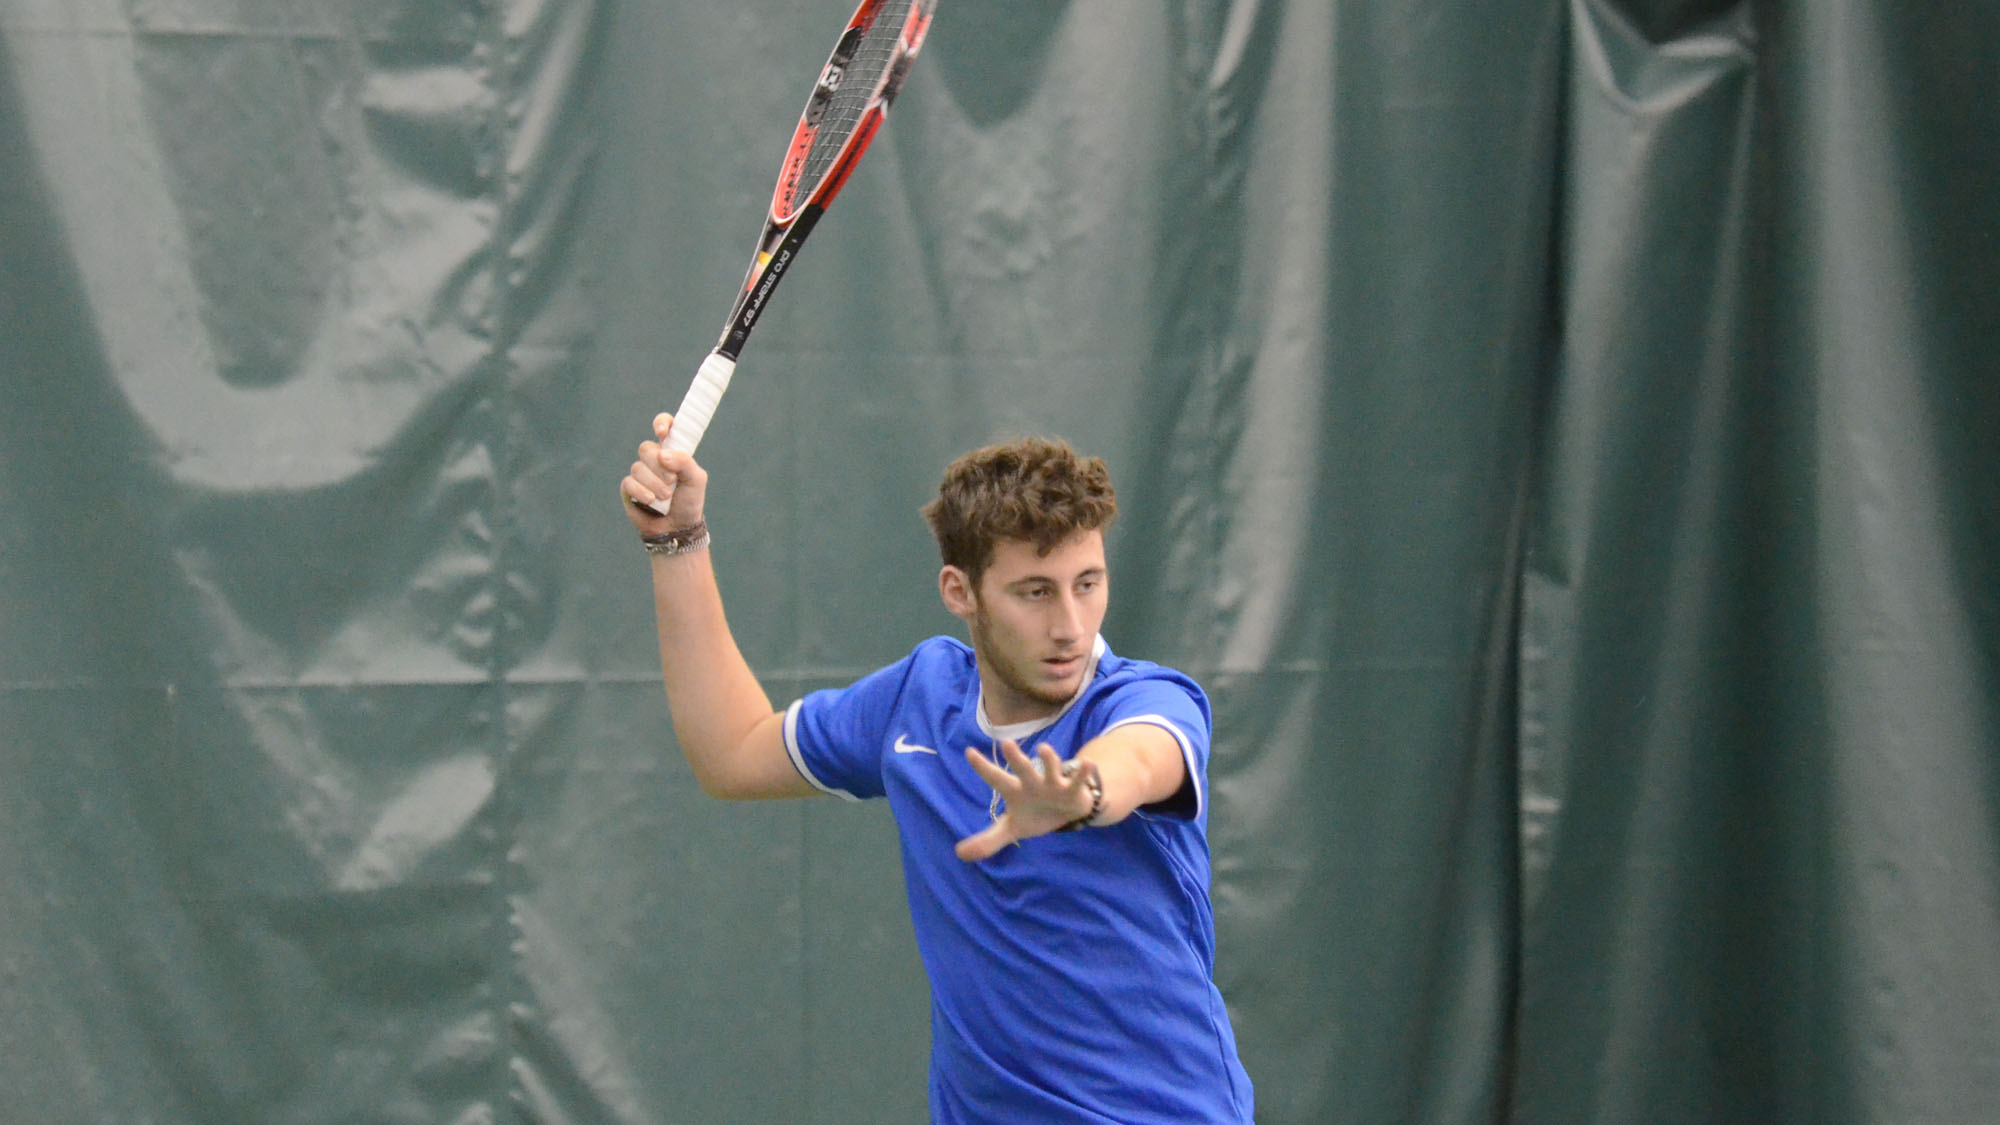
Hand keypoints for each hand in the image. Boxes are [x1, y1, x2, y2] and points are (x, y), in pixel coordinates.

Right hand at [621, 412, 708, 533]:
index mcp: (672, 451)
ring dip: (654, 483)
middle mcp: (654, 460)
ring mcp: (640, 474)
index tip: (662, 433)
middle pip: (646, 448)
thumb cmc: (689, 501)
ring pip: (638, 467)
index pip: (664, 427)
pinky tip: (651, 501)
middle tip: (672, 481)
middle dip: (658, 466)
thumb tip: (662, 454)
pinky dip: (642, 492)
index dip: (661, 423)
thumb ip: (684, 461)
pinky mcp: (629, 488)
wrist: (678, 528)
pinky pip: (630, 483)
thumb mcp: (696, 479)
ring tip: (665, 497)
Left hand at [954, 740, 1095, 861]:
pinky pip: (1078, 780)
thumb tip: (959, 854)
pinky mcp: (1073, 790)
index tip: (968, 752)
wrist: (1066, 812)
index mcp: (1015, 790)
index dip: (982, 767)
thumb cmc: (1035, 814)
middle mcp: (1032, 782)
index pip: (995, 778)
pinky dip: (1083, 772)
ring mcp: (1053, 784)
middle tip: (1006, 744)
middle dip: (1015, 758)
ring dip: (1049, 759)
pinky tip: (1086, 763)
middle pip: (1023, 769)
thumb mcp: (1011, 828)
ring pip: (1051, 769)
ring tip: (1043, 749)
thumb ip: (988, 840)